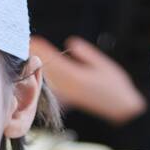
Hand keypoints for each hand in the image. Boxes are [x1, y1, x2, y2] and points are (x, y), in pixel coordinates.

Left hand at [30, 33, 145, 123]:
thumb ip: (86, 54)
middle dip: (37, 55)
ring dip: (40, 65)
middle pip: (47, 69)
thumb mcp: (104, 65)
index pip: (53, 60)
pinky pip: (53, 85)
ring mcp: (67, 94)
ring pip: (48, 78)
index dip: (42, 50)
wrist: (122, 110)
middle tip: (27, 43)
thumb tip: (70, 43)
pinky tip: (43, 70)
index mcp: (76, 77)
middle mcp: (68, 87)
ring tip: (32, 53)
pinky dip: (47, 75)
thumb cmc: (116, 88)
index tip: (33, 39)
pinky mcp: (69, 98)